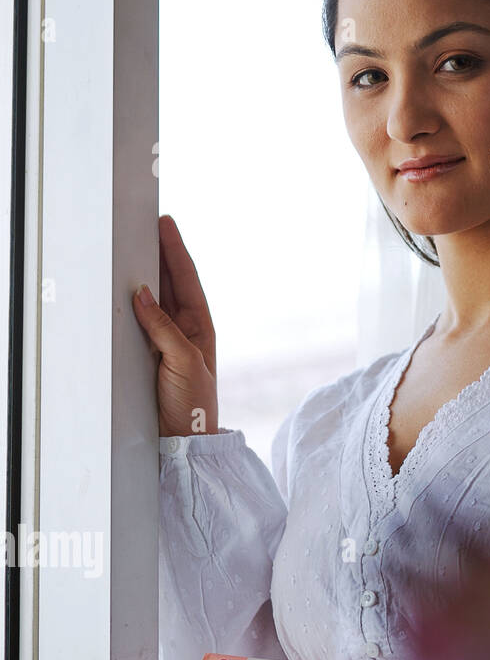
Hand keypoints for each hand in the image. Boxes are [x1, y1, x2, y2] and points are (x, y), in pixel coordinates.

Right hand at [131, 215, 219, 437]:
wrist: (183, 437)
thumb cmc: (193, 401)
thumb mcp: (183, 361)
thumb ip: (163, 327)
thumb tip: (142, 293)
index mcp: (200, 325)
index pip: (186, 278)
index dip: (175, 249)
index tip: (165, 223)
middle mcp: (183, 327)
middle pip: (168, 281)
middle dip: (158, 252)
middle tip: (145, 223)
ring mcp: (164, 338)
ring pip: (152, 297)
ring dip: (143, 272)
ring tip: (131, 244)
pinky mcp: (147, 352)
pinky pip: (138, 319)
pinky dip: (129, 300)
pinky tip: (120, 286)